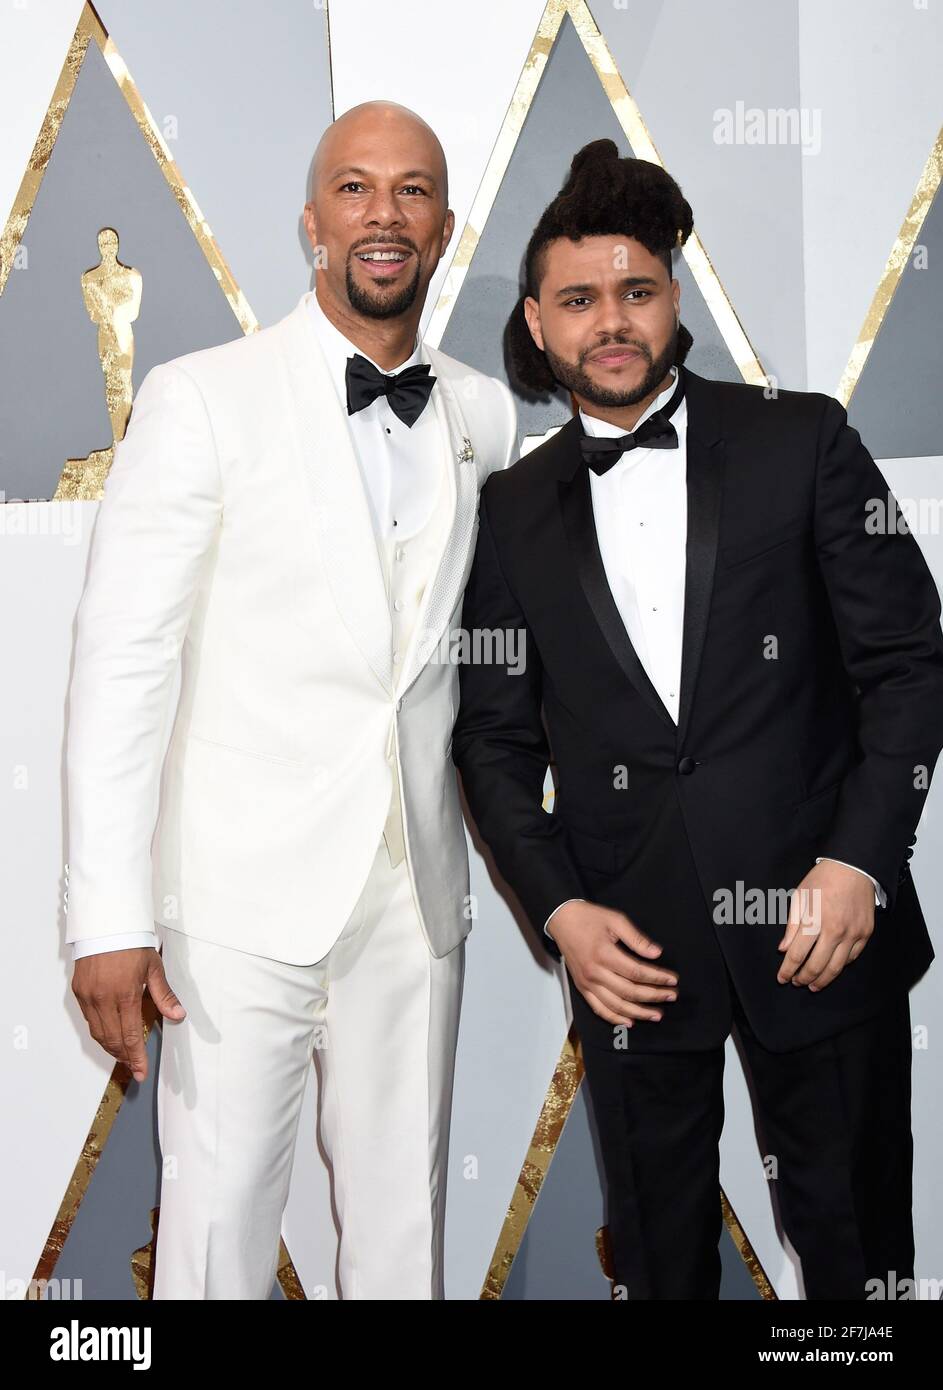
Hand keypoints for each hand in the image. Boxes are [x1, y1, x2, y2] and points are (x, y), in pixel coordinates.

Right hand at [72, 947, 185, 1082]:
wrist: (106, 924)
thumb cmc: (132, 943)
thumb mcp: (153, 968)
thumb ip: (164, 995)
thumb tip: (178, 1015)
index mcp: (125, 994)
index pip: (131, 1035)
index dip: (136, 1057)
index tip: (141, 1071)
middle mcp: (104, 998)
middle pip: (112, 1039)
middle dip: (124, 1056)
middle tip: (134, 1066)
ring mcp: (89, 996)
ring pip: (98, 1033)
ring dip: (111, 1047)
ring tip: (124, 1054)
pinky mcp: (79, 991)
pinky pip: (88, 1020)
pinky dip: (99, 1031)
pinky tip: (109, 1034)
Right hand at [547, 900, 677, 1025]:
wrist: (562, 920)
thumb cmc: (589, 918)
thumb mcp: (615, 920)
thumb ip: (636, 938)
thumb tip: (656, 953)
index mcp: (604, 954)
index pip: (637, 972)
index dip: (657, 978)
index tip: (672, 980)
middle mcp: (595, 972)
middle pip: (630, 992)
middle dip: (654, 995)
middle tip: (672, 995)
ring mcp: (587, 983)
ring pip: (617, 1005)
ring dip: (639, 1012)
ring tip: (657, 1014)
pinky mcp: (582, 988)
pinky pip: (599, 1009)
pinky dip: (615, 1018)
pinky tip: (630, 1021)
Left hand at [777, 860, 874, 990]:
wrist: (853, 867)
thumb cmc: (823, 878)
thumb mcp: (799, 897)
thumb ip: (792, 925)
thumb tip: (783, 948)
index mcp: (815, 920)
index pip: (797, 955)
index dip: (787, 970)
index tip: (782, 978)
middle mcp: (835, 931)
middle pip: (816, 966)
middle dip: (803, 978)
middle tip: (796, 982)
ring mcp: (853, 934)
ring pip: (836, 967)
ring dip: (823, 980)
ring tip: (813, 985)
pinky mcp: (865, 933)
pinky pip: (852, 957)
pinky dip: (840, 966)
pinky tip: (831, 968)